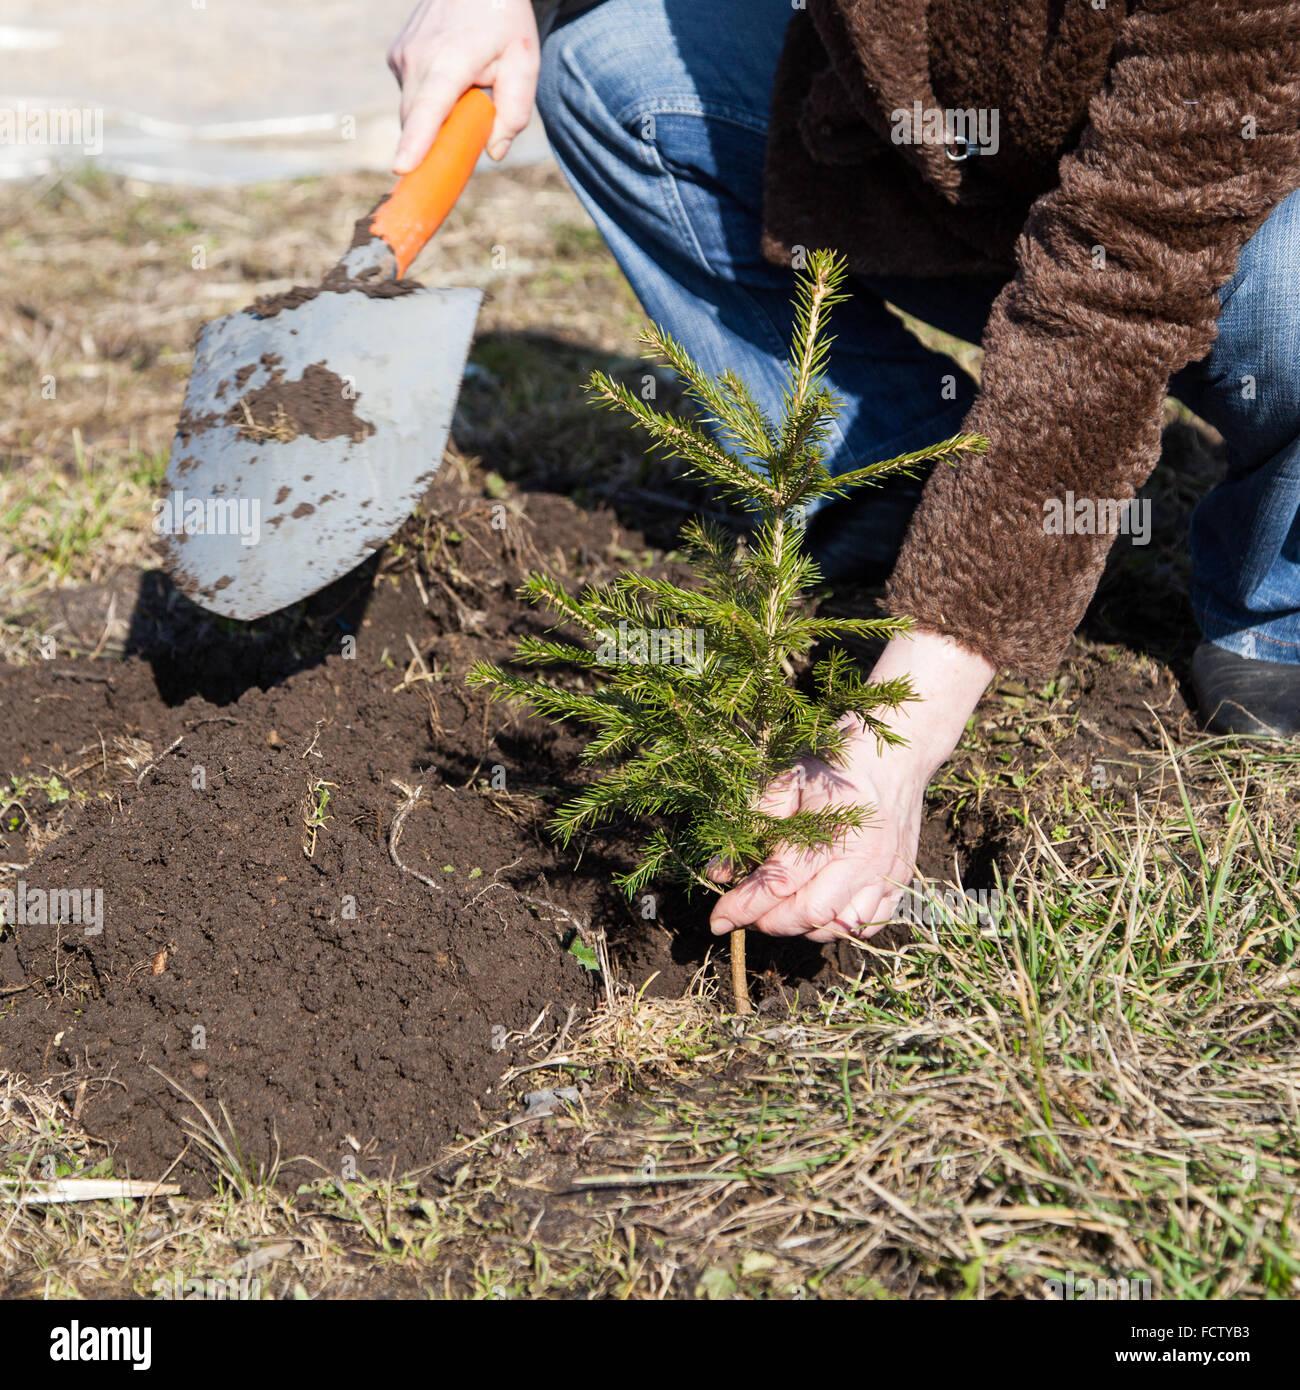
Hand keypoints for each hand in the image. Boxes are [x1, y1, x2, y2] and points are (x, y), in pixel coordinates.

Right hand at [388, 0, 539, 171]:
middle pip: (417, 124)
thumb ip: (515, 111)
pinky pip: (411, 97)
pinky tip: (449, 80)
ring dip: (436, 119)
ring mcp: (401, 56)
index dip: (416, 141)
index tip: (401, 168)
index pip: (429, 107)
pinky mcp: (395, 57)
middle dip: (434, 146)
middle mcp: (418, 57)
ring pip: (412, 113)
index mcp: (451, 60)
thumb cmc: (503, 23)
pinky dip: (429, 102)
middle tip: (461, 151)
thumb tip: (493, 152)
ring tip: (465, 90)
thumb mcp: (524, 61)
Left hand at [709, 630, 993, 942]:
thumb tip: (718, 874)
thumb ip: (752, 828)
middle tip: (748, 915)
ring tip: (780, 911)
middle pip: (809, 914)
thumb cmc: (834, 764)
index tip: (717, 919)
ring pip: (840, 926)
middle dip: (769, 922)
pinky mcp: (901, 882)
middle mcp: (864, 857)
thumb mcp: (785, 782)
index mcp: (833, 827)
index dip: (744, 906)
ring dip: (803, 928)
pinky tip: (818, 911)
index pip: (780, 883)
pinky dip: (839, 927)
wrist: (896, 757)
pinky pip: (869, 924)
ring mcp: (886, 873)